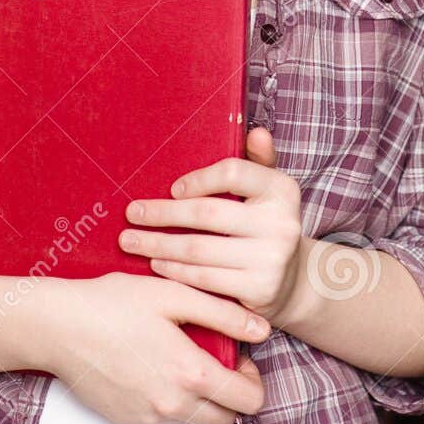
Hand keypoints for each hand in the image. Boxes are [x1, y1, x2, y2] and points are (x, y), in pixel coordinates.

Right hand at [34, 271, 267, 423]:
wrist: (59, 327)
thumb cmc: (115, 303)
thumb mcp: (174, 295)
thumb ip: (224, 314)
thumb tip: (262, 332)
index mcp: (191, 373)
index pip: (250, 401)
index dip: (253, 379)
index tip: (237, 356)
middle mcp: (173, 405)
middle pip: (228, 420)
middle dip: (231, 394)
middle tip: (213, 360)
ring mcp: (149, 418)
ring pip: (196, 421)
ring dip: (201, 398)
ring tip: (180, 359)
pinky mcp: (128, 421)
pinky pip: (164, 418)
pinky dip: (169, 399)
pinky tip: (149, 366)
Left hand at [119, 127, 307, 325]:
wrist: (292, 281)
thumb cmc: (266, 226)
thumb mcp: (266, 192)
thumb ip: (257, 160)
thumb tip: (256, 132)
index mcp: (282, 190)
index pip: (233, 173)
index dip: (199, 179)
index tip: (173, 188)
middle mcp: (281, 223)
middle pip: (207, 213)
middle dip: (163, 214)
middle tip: (132, 214)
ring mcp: (271, 260)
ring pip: (199, 249)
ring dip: (158, 245)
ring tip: (131, 241)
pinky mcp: (258, 291)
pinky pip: (204, 279)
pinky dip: (175, 271)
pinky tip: (157, 264)